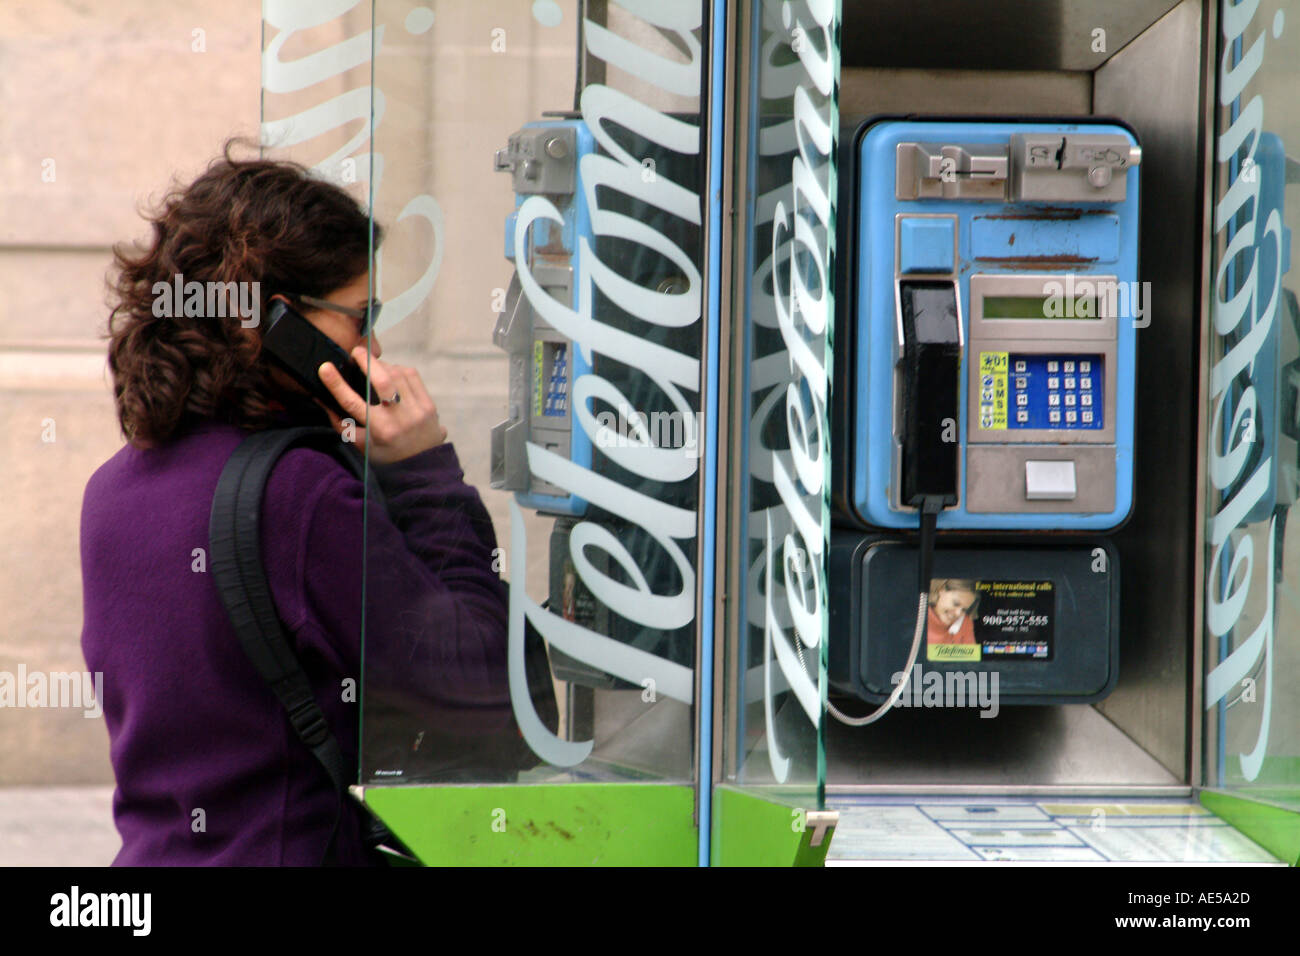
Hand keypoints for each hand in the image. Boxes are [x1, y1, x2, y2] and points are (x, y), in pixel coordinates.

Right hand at [316, 347, 448, 463]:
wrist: (423, 466)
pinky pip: (412, 375)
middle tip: (355, 352)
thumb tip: (319, 397)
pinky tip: (391, 371)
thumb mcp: (360, 444)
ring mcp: (418, 410)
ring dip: (382, 365)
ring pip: (397, 374)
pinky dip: (399, 368)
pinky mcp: (429, 404)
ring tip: (372, 365)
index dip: (336, 384)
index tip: (324, 367)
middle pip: (381, 381)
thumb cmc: (386, 455)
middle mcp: (400, 419)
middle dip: (366, 361)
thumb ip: (340, 422)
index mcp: (380, 431)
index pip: (353, 403)